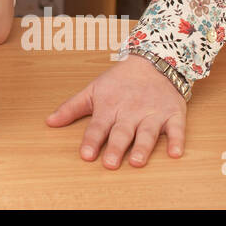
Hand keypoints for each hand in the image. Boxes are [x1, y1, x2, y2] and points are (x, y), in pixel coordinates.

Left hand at [45, 55, 186, 167]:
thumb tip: (48, 122)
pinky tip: (175, 153)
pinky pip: (176, 129)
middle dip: (116, 148)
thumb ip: (71, 108)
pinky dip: (177, 140)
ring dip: (143, 147)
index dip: (92, 141)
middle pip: (122, 132)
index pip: (98, 127)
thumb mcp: (92, 90)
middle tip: (110, 164)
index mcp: (109, 107)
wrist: (153, 62)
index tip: (86, 155)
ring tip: (137, 161)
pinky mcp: (173, 114)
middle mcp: (130, 112)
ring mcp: (152, 114)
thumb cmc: (120, 81)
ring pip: (147, 133)